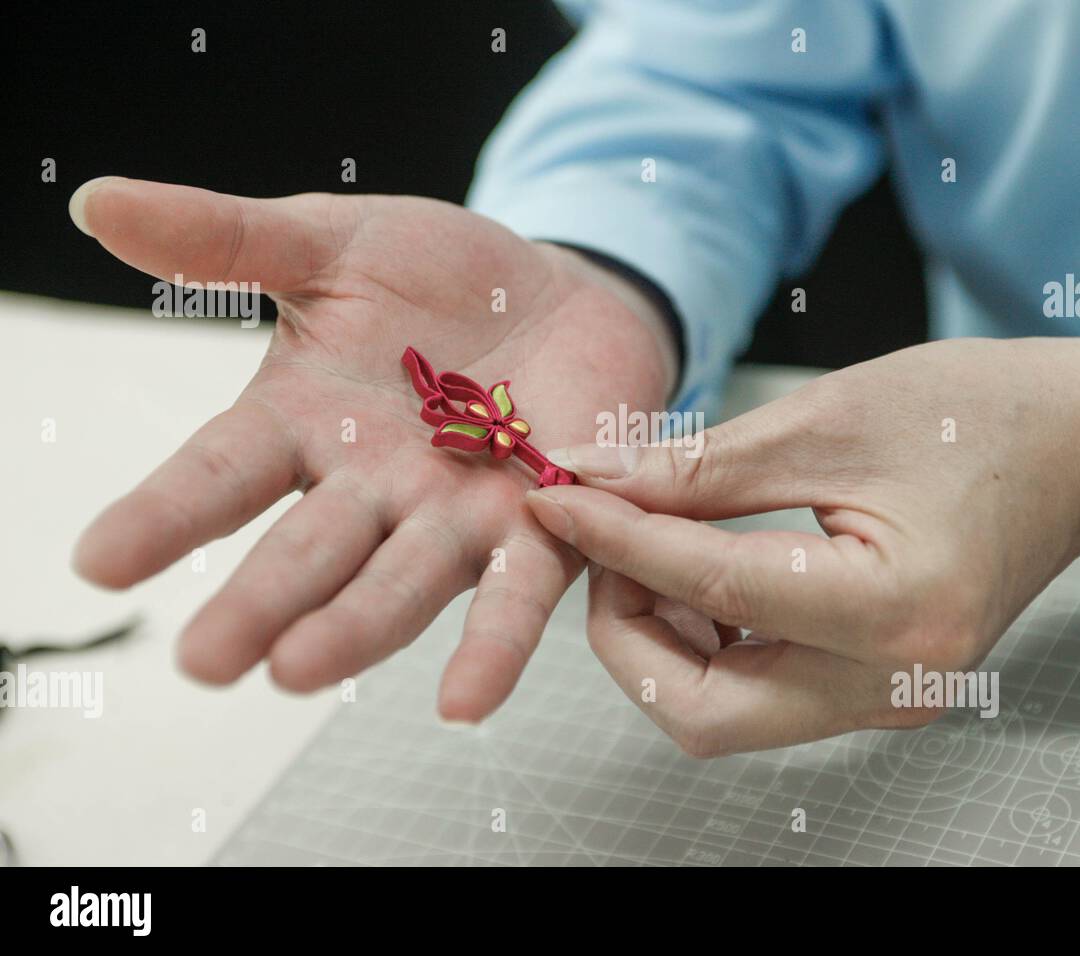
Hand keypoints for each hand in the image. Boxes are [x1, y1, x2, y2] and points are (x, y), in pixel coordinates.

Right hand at [69, 177, 672, 719]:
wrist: (560, 292)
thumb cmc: (437, 276)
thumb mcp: (332, 244)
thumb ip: (227, 238)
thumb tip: (96, 201)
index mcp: (305, 423)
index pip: (223, 472)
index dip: (165, 513)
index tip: (100, 561)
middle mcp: (371, 488)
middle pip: (309, 550)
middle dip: (262, 600)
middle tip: (207, 658)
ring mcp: (456, 516)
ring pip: (402, 581)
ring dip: (356, 627)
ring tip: (302, 671)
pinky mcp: (544, 526)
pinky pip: (517, 593)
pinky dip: (494, 645)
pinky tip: (466, 702)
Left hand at [524, 337, 1079, 754]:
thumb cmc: (981, 415)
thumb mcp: (827, 419)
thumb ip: (698, 468)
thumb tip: (593, 485)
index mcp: (893, 611)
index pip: (710, 591)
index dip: (614, 542)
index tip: (554, 501)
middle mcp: (893, 686)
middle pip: (701, 712)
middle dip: (625, 631)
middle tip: (603, 543)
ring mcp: (889, 701)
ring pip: (721, 713)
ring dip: (659, 640)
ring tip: (646, 547)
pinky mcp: (879, 690)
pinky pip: (761, 692)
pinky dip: (706, 642)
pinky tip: (697, 573)